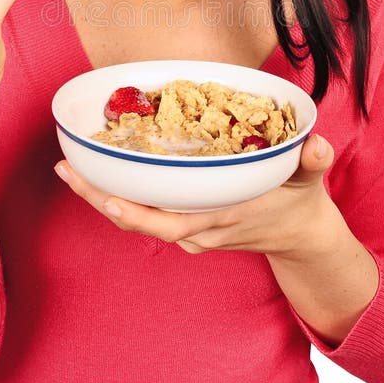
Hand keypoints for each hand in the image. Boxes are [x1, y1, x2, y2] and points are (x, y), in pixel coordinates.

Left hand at [55, 133, 337, 257]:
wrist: (300, 238)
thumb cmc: (299, 203)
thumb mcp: (310, 179)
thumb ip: (313, 160)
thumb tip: (318, 144)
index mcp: (223, 216)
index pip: (172, 222)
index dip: (138, 214)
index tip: (106, 196)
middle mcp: (200, 228)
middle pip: (139, 221)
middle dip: (98, 199)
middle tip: (65, 169)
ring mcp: (191, 231)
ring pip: (139, 219)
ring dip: (103, 197)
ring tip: (72, 167)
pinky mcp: (188, 227)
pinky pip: (148, 214)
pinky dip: (123, 197)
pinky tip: (104, 172)